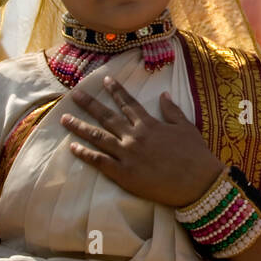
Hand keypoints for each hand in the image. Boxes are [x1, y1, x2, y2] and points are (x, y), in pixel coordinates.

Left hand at [61, 77, 223, 207]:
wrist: (196, 181)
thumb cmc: (195, 154)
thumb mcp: (187, 127)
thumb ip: (172, 110)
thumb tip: (163, 94)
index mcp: (149, 124)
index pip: (129, 103)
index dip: (116, 90)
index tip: (105, 79)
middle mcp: (134, 136)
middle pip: (107, 117)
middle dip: (89, 104)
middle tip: (73, 94)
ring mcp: (126, 155)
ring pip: (98, 137)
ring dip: (79, 127)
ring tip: (64, 119)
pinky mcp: (123, 174)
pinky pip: (99, 161)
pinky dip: (85, 154)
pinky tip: (72, 147)